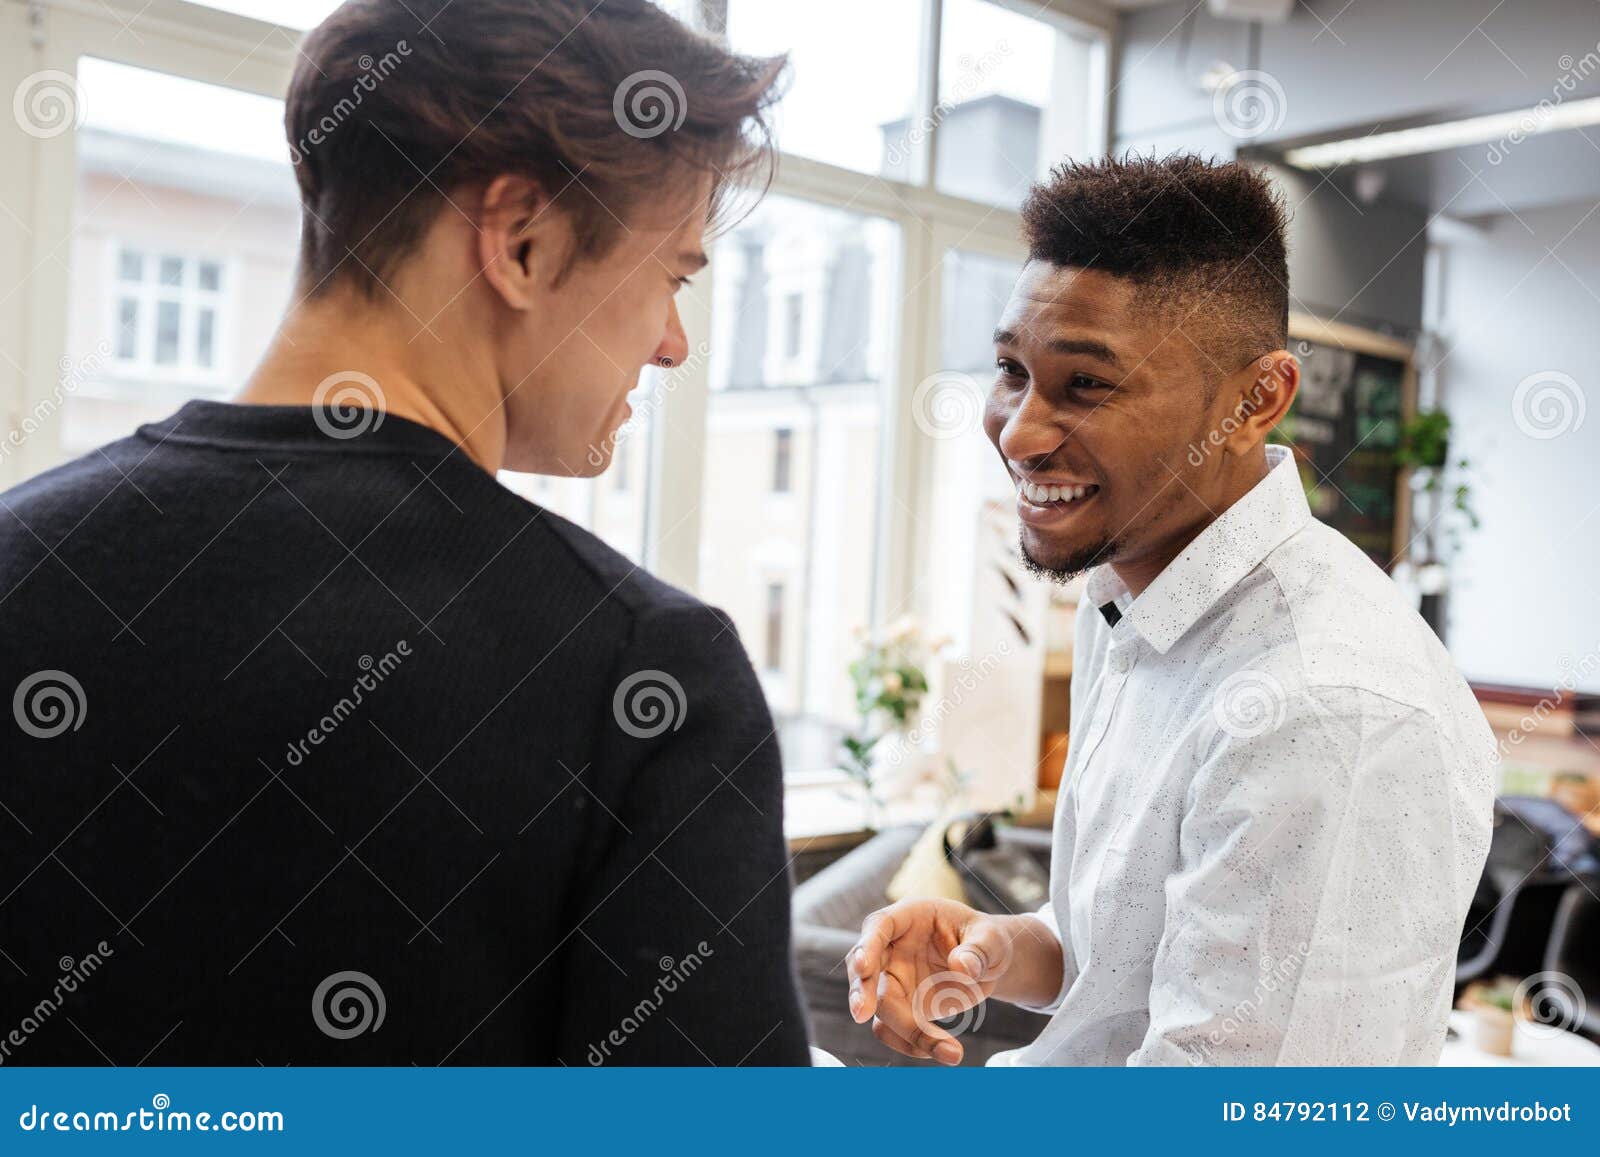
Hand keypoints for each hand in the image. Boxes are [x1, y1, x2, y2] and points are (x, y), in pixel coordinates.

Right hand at [845, 898, 1060, 1065]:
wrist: (988, 964)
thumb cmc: (985, 940)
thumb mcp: (991, 938)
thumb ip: (978, 950)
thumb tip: (961, 966)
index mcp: (909, 917)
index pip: (879, 926)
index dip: (867, 945)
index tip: (862, 966)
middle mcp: (893, 948)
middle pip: (865, 969)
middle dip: (861, 992)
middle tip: (862, 1014)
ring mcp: (893, 979)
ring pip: (880, 1008)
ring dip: (904, 1033)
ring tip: (950, 1052)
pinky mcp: (902, 1006)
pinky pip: (893, 1030)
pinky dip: (913, 1045)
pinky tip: (943, 1050)